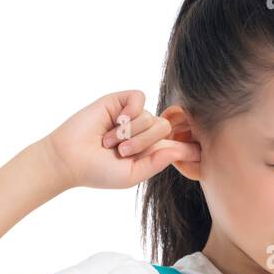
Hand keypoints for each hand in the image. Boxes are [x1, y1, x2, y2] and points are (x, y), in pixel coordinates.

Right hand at [38, 90, 200, 190]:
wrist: (69, 158)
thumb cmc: (98, 171)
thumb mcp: (131, 175)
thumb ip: (155, 163)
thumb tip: (177, 149)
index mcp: (151, 150)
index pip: (178, 144)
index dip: (192, 146)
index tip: (204, 150)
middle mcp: (145, 132)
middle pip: (165, 129)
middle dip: (144, 142)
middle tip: (121, 151)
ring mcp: (133, 115)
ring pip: (151, 116)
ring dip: (130, 132)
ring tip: (109, 141)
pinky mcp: (120, 101)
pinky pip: (140, 98)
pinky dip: (130, 111)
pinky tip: (115, 121)